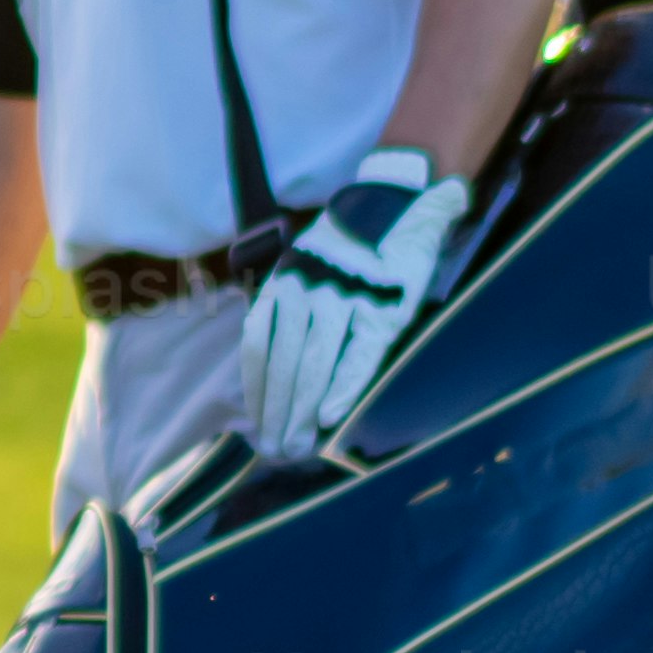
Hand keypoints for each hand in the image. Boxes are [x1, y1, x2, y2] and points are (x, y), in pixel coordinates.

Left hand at [239, 151, 467, 462]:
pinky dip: (343, 387)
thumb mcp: (306, 268)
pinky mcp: (382, 309)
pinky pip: (358, 356)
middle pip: (283, 364)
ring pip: (314, 364)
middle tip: (274, 451)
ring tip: (296, 445)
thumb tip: (272, 369)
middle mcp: (307, 292)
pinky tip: (331, 417)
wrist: (397, 201)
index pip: (259, 346)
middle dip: (276, 412)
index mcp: (285, 285)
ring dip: (302, 410)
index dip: (257, 390)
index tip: (255, 425)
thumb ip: (289, 311)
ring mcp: (344, 300)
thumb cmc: (351, 246)